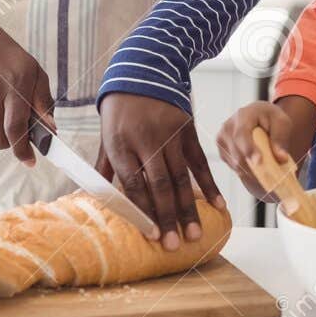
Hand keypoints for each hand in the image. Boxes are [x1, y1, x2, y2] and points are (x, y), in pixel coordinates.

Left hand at [96, 93, 224, 250]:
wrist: (144, 72)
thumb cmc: (120, 111)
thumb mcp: (107, 136)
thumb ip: (106, 168)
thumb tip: (98, 199)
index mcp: (121, 145)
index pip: (134, 184)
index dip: (144, 211)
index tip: (153, 236)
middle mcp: (147, 140)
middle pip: (160, 185)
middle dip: (169, 218)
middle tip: (176, 244)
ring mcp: (170, 135)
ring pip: (182, 177)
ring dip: (189, 209)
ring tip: (196, 234)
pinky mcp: (188, 130)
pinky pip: (200, 161)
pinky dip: (209, 184)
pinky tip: (217, 204)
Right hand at [215, 101, 300, 203]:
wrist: (258, 116)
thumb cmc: (271, 118)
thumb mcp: (282, 122)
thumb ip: (280, 138)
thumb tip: (281, 158)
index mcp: (243, 115)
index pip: (242, 134)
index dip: (248, 149)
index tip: (259, 162)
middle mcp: (228, 126)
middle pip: (237, 153)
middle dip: (253, 166)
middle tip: (271, 176)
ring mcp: (222, 139)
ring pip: (235, 163)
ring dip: (251, 170)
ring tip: (267, 170)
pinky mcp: (222, 150)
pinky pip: (234, 167)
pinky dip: (247, 170)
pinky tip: (257, 166)